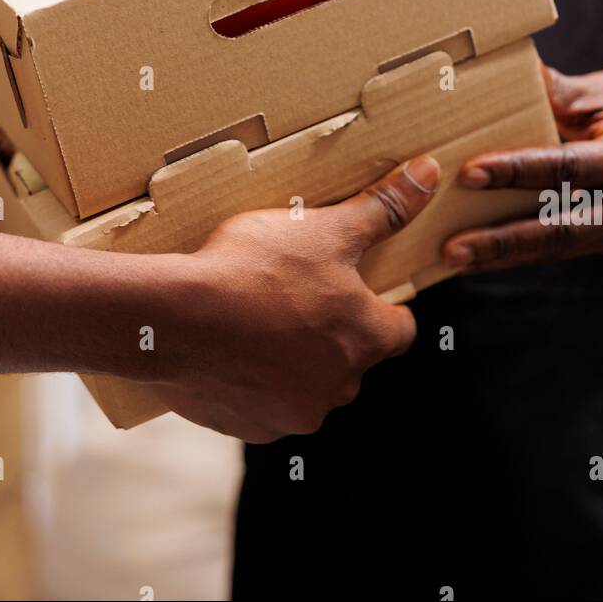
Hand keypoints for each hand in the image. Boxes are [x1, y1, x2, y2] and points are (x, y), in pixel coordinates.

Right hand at [126, 156, 439, 441]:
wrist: (173, 320)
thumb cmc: (254, 270)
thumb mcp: (324, 228)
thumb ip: (382, 207)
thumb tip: (429, 173)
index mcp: (366, 340)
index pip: (400, 329)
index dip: (384, 306)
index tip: (359, 289)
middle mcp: (339, 388)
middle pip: (352, 359)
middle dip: (332, 332)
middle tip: (297, 294)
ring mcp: (293, 414)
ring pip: (307, 385)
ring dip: (292, 360)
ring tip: (258, 319)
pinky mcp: (250, 427)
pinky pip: (263, 405)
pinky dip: (253, 382)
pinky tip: (230, 348)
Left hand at [441, 65, 602, 275]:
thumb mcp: (597, 91)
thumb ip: (553, 90)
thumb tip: (501, 70)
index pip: (568, 168)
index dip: (517, 171)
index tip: (469, 174)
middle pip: (561, 228)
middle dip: (503, 240)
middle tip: (451, 249)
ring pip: (557, 248)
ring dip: (502, 256)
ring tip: (453, 259)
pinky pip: (559, 251)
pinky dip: (517, 255)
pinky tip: (479, 258)